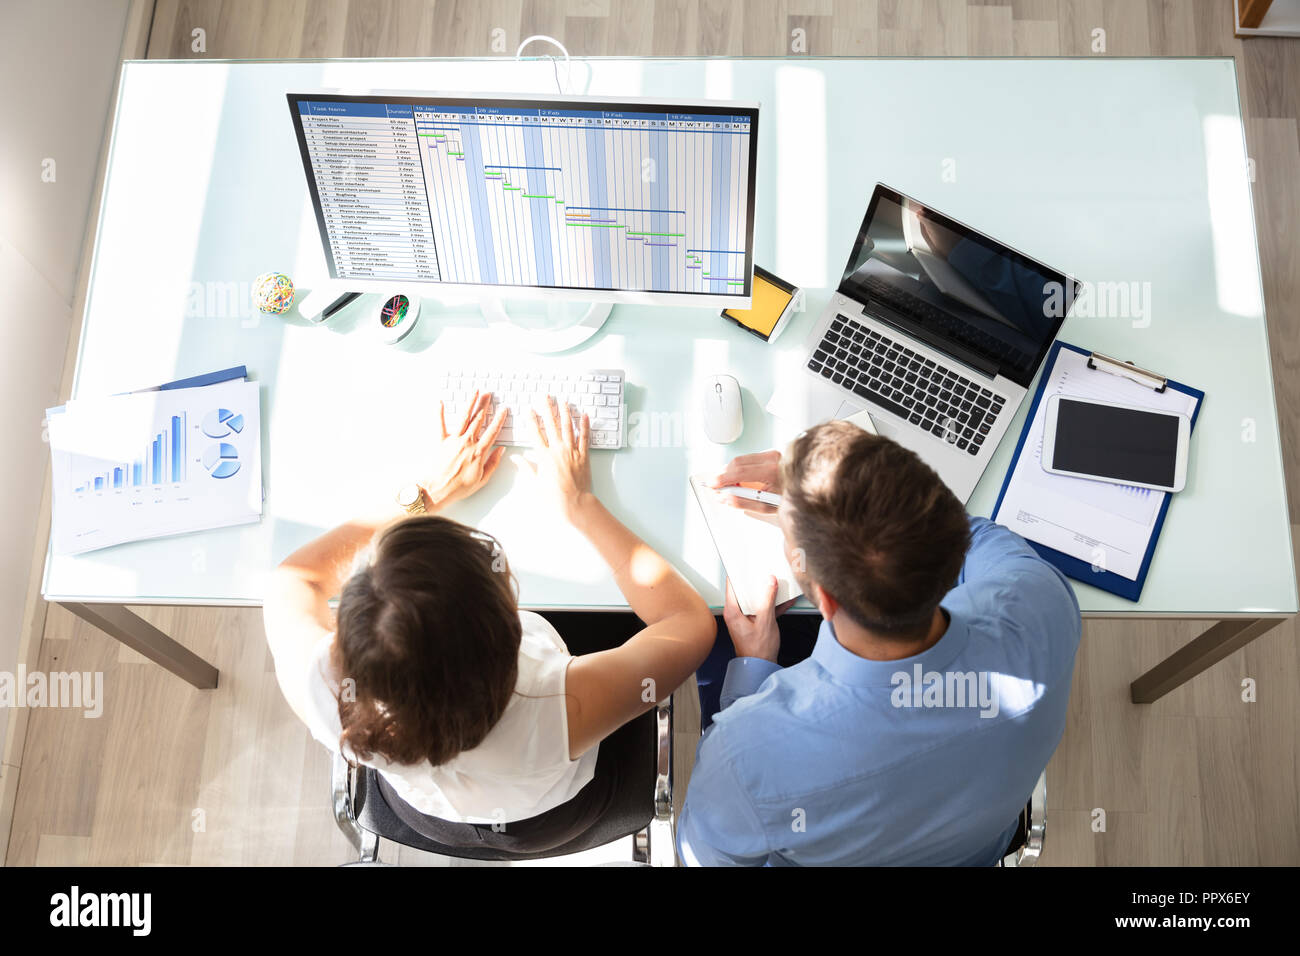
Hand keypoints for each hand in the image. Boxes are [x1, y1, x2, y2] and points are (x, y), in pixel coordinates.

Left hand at [421, 392, 506, 509]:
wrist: (438, 489)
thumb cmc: (459, 487)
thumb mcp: (482, 479)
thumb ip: (493, 463)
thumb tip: (500, 450)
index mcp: (479, 452)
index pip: (492, 432)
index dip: (499, 420)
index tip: (503, 410)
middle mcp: (467, 442)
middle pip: (479, 420)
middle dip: (485, 405)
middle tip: (489, 395)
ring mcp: (453, 440)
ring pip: (464, 418)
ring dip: (470, 404)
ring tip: (475, 392)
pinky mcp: (441, 442)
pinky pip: (440, 424)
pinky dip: (440, 413)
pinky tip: (441, 403)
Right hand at [524, 395, 593, 521]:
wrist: (574, 503)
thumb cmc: (554, 496)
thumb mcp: (535, 482)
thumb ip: (526, 467)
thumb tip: (516, 458)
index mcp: (544, 456)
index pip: (536, 433)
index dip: (531, 420)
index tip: (529, 410)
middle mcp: (558, 450)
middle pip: (552, 425)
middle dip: (548, 409)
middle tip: (546, 397)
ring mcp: (572, 451)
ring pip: (568, 427)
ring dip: (565, 413)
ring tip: (563, 401)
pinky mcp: (583, 456)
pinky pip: (584, 437)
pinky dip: (584, 425)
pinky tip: (583, 415)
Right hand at [712, 449, 782, 522]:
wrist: (804, 490)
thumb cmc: (788, 499)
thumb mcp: (765, 506)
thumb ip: (743, 502)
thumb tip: (724, 497)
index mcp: (772, 471)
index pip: (740, 472)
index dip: (723, 478)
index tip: (713, 484)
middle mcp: (772, 458)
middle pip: (737, 462)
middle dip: (724, 475)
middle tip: (718, 487)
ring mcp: (772, 454)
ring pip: (741, 459)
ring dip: (731, 472)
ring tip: (731, 487)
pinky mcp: (770, 453)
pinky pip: (748, 459)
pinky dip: (740, 469)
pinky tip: (741, 480)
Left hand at [722, 577, 780, 662]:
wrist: (761, 668)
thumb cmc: (758, 650)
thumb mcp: (766, 621)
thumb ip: (768, 600)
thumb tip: (770, 581)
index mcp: (732, 611)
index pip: (732, 585)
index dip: (738, 572)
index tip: (746, 563)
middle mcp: (736, 613)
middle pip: (745, 591)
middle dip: (756, 581)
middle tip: (765, 570)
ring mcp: (745, 618)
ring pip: (755, 599)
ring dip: (767, 593)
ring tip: (778, 584)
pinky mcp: (754, 623)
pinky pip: (762, 609)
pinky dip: (772, 605)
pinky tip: (785, 600)